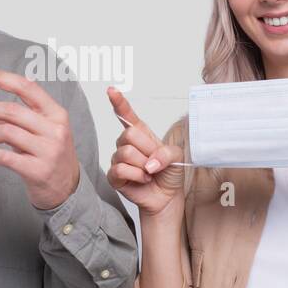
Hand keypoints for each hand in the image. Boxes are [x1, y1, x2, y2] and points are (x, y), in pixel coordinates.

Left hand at [0, 67, 80, 210]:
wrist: (66, 190)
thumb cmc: (53, 158)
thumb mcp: (42, 132)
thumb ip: (18, 119)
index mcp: (57, 115)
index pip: (28, 88)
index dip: (2, 78)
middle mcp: (54, 130)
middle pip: (13, 110)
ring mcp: (47, 151)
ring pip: (7, 132)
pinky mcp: (37, 170)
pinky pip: (6, 157)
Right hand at [105, 87, 184, 217]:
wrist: (166, 197)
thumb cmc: (169, 174)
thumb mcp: (176, 157)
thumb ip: (165, 153)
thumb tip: (149, 164)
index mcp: (141, 134)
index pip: (127, 115)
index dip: (119, 102)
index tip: (111, 90)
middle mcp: (126, 144)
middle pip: (129, 135)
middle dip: (147, 149)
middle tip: (154, 162)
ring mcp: (118, 159)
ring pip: (126, 153)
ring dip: (144, 166)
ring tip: (149, 173)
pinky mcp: (114, 176)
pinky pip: (121, 170)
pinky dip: (137, 176)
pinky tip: (143, 179)